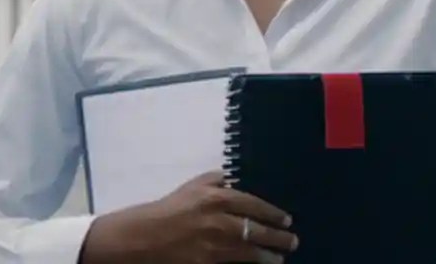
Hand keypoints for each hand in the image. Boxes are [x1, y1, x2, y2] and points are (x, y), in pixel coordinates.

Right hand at [79, 170, 298, 263]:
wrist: (142, 237)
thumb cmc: (166, 209)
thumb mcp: (191, 186)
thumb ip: (214, 181)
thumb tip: (235, 180)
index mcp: (216, 198)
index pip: (253, 205)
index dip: (272, 213)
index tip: (286, 219)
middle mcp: (219, 221)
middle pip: (257, 230)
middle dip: (278, 237)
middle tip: (292, 241)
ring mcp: (214, 245)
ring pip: (250, 251)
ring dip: (268, 255)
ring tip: (280, 258)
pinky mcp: (208, 263)